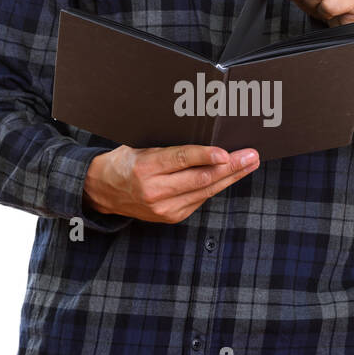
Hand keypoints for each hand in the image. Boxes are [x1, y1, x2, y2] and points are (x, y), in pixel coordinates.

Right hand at [82, 143, 259, 222]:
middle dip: (231, 166)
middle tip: (251, 155)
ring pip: (205, 191)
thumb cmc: (125, 162)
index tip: (226, 153)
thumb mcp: (140, 147)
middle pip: (200, 179)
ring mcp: (164, 208)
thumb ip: (169, 147)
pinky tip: (231, 176)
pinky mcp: (171, 217)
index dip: (205, 156)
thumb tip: (206, 137)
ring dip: (231, 177)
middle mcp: (155, 191)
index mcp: (145, 168)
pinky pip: (200, 199)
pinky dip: (216, 186)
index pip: (181, 160)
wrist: (102, 191)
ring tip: (249, 163)